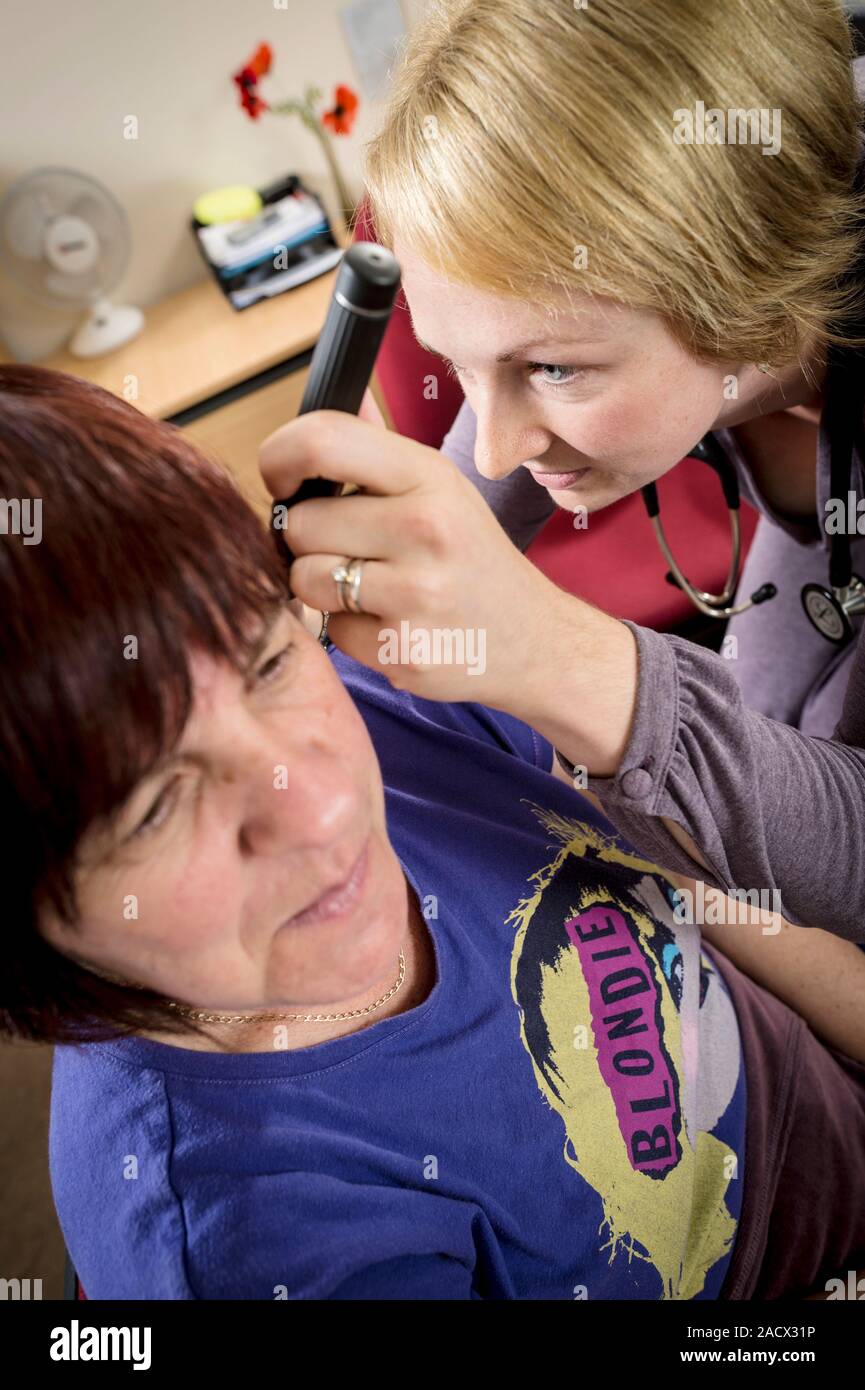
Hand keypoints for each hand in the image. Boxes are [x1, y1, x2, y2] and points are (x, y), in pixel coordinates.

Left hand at [259, 409, 564, 707]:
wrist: (533, 639)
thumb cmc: (473, 559)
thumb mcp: (442, 490)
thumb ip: (381, 448)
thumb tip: (344, 394)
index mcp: (429, 476)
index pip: (320, 439)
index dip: (279, 458)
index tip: (283, 481)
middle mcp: (425, 528)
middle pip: (300, 521)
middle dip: (305, 539)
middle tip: (346, 549)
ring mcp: (416, 593)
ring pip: (305, 578)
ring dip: (321, 587)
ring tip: (368, 587)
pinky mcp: (403, 649)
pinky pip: (332, 629)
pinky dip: (349, 630)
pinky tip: (390, 622)